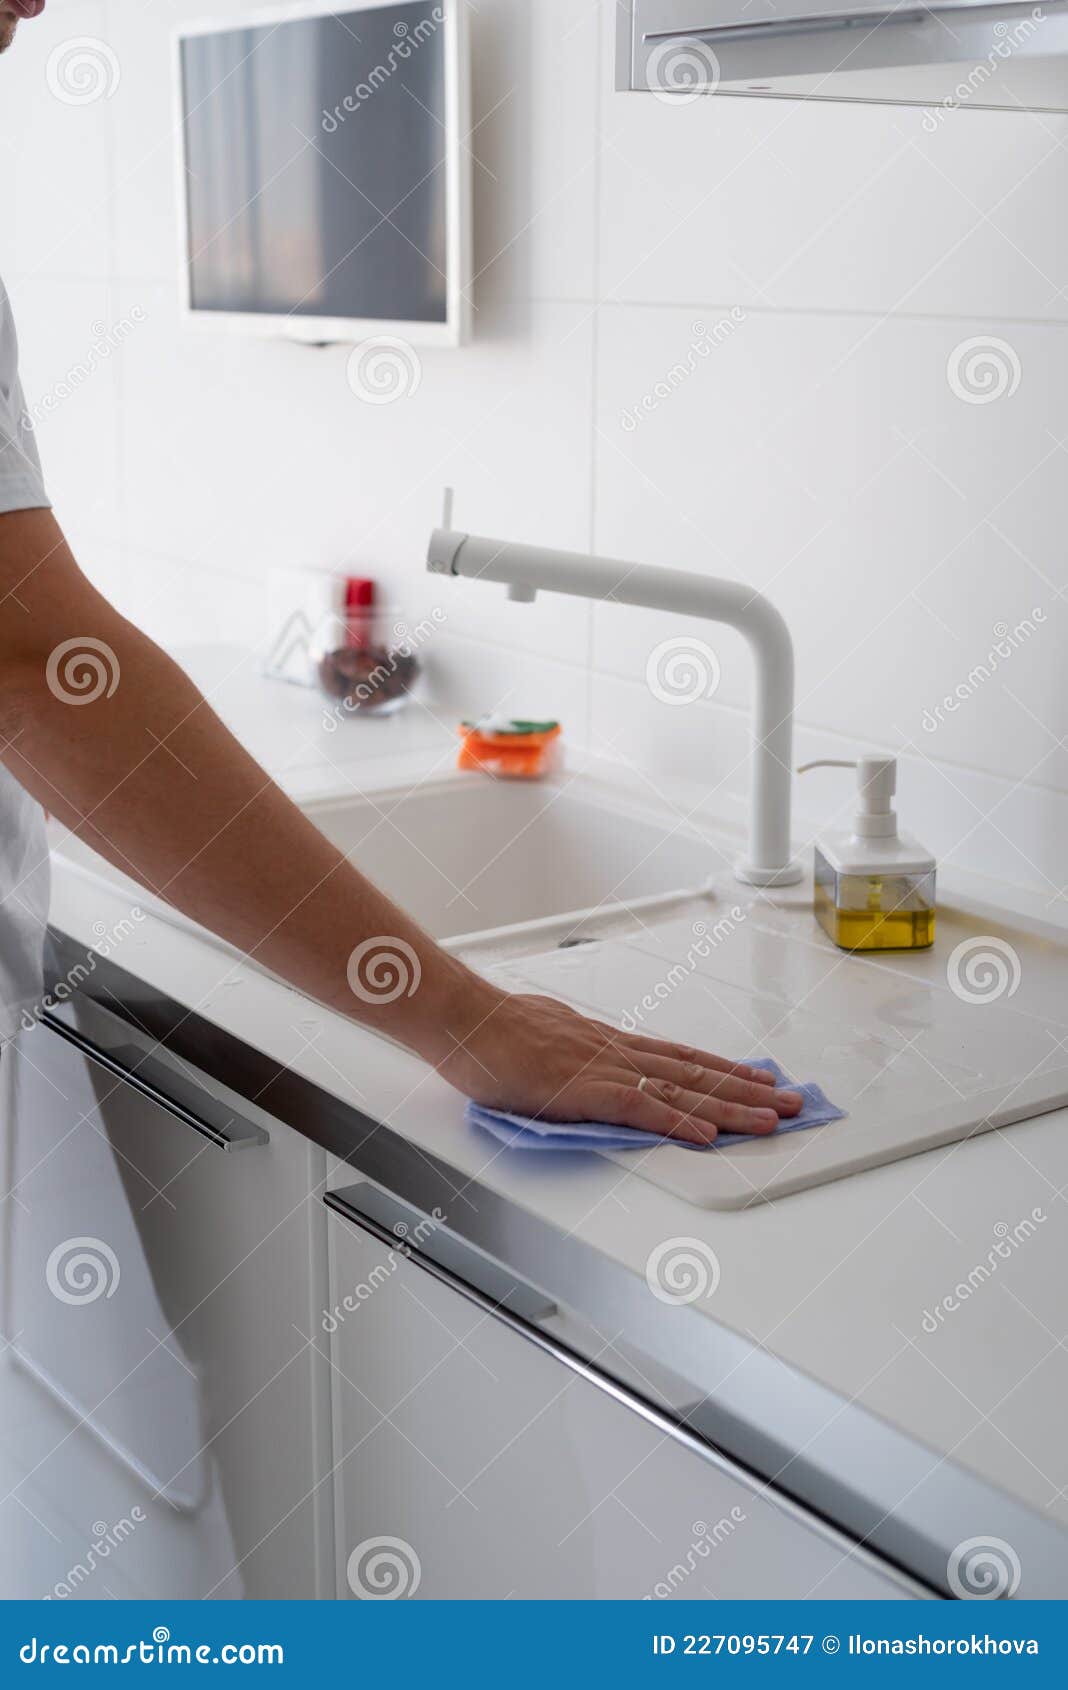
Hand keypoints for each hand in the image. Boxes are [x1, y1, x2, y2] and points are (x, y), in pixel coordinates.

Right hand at [435, 989, 802, 1145]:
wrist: (461, 1017)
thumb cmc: (490, 1032)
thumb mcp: (545, 1042)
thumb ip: (574, 1060)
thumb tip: (588, 1072)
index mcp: (607, 1043)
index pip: (680, 1058)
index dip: (724, 1070)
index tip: (760, 1078)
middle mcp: (615, 1050)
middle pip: (694, 1072)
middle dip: (747, 1090)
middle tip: (792, 1103)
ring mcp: (601, 1067)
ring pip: (680, 1088)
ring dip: (730, 1106)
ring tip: (771, 1119)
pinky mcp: (580, 1088)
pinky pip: (638, 1106)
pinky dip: (676, 1120)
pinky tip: (707, 1133)